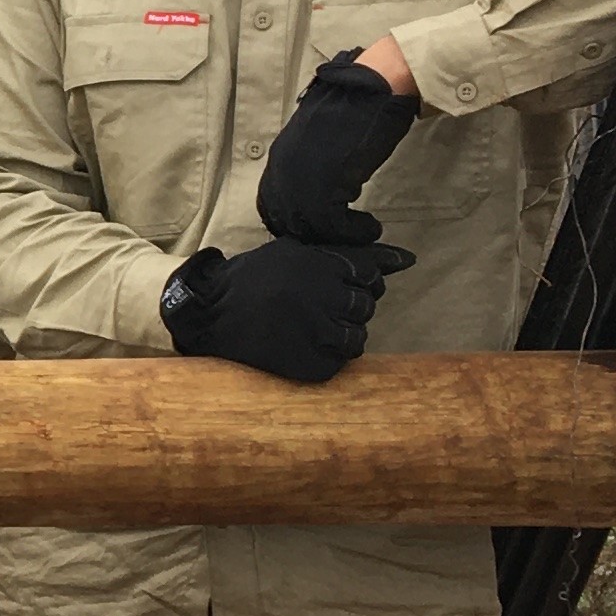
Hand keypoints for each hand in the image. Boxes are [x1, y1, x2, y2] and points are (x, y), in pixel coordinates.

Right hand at [162, 237, 413, 385]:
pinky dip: (327, 356)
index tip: (336, 287)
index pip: (368, 274)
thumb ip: (345, 254)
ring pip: (357, 338)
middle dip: (350, 307)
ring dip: (342, 334)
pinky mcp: (310, 364)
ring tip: (314, 330)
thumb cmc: (253, 278)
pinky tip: (305, 346)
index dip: (357, 282)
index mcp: (323, 267)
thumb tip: (407, 259)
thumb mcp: (294, 252)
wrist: (209, 312)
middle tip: (321, 309)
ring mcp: (318, 333)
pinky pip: (338, 363)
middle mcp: (326, 298)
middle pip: (366, 306)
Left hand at [256, 48, 420, 245]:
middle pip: (286, 220)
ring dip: (338, 236)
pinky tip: (371, 227)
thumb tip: (312, 187)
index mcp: (279, 156)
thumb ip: (307, 162)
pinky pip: (333, 225)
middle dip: (314, 234)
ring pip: (309, 226)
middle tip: (342, 236)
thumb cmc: (355, 108)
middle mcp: (283, 168)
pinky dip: (354, 232)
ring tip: (363, 231)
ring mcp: (303, 175)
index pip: (269, 204)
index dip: (292, 221)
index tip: (318, 229)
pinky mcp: (328, 181)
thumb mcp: (318, 138)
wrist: (373, 87)